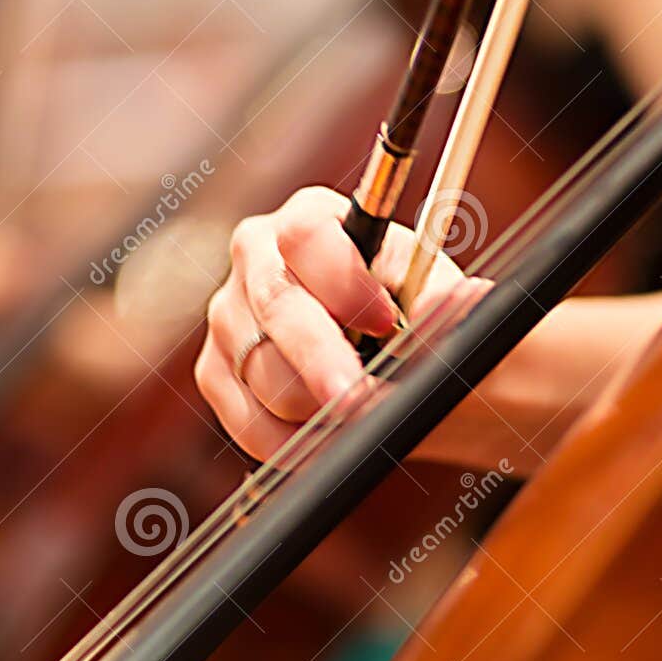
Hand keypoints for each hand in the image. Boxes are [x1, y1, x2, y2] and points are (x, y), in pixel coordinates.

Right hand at [196, 186, 469, 460]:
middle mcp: (255, 255)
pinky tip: (326, 437)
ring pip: (262, 371)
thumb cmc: (408, 313)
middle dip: (321, 361)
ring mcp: (226, 314)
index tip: (385, 322)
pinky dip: (289, 442)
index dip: (344, 282)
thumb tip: (448, 305)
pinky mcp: (213, 370)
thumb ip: (441, 298)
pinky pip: (243, 419)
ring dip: (315, 406)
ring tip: (358, 413)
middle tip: (358, 400)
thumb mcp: (433, 294)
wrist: (386, 358)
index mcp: (309, 218)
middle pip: (277, 306)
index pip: (306, 235)